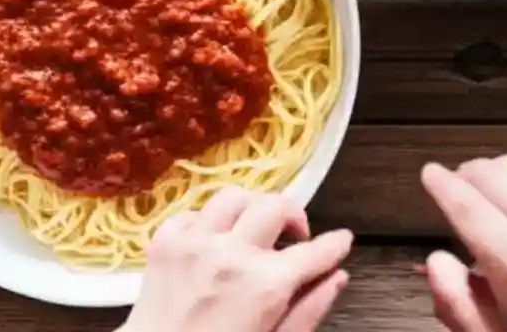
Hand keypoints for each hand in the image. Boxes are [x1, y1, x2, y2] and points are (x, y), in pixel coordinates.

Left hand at [121, 187, 352, 331]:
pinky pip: (193, 213)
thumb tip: (337, 277)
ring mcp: (195, 243)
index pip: (314, 251)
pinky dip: (207, 223)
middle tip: (296, 236)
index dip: (335, 244)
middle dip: (295, 216)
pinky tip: (214, 242)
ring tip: (255, 229)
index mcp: (264, 285)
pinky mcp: (164, 242)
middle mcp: (231, 254)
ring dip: (252, 209)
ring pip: (235, 197)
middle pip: (276, 207)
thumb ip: (309, 310)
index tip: (341, 240)